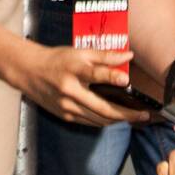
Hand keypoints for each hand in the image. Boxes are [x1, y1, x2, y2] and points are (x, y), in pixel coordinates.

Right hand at [15, 44, 150, 126]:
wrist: (29, 71)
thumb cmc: (58, 60)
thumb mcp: (80, 52)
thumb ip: (105, 55)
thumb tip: (129, 55)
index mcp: (74, 70)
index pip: (95, 74)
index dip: (111, 77)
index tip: (126, 80)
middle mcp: (70, 91)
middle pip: (102, 107)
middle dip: (126, 113)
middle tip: (144, 114)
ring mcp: (67, 106)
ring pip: (98, 119)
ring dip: (118, 120)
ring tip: (135, 117)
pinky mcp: (65, 116)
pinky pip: (90, 122)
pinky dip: (105, 121)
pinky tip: (116, 118)